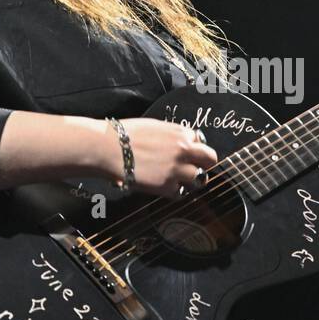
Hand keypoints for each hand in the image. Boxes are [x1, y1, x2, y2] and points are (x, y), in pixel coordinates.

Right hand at [101, 118, 218, 198]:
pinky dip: (173, 191)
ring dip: (191, 181)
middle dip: (204, 165)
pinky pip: (179, 193)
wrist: (108, 148)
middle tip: (196, 169)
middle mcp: (184, 150)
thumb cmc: (125, 135)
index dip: (195, 149)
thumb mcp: (155, 127)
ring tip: (179, 181)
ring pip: (199, 179)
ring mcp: (177, 169)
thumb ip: (172, 136)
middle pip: (210, 160)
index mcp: (180, 133)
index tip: (189, 154)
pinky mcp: (167, 186)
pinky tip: (162, 186)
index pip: (201, 142)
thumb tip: (180, 143)